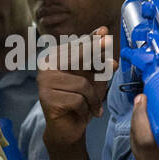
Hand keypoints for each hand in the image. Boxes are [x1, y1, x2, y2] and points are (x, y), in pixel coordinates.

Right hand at [40, 26, 113, 159]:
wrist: (68, 128)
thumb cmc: (81, 101)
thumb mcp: (94, 79)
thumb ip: (99, 63)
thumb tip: (108, 45)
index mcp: (55, 57)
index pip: (77, 46)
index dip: (92, 40)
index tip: (103, 31)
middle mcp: (46, 66)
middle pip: (79, 59)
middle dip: (99, 63)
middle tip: (114, 64)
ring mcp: (44, 82)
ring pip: (82, 84)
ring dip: (93, 98)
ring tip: (94, 107)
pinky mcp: (47, 98)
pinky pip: (77, 99)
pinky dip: (86, 108)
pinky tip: (84, 113)